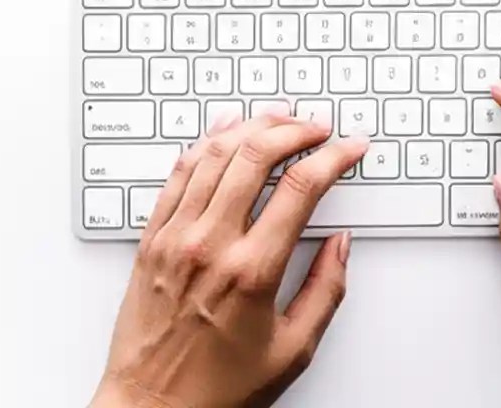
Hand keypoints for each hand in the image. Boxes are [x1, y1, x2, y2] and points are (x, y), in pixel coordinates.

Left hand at [91, 111, 368, 407]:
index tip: (350, 148)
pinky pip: (177, 175)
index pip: (301, 187)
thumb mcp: (292, 349)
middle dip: (294, 129)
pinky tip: (222, 134)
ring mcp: (175, 238)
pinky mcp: (150, 240)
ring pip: (214, 155)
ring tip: (278, 119)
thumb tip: (341, 245)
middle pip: (256, 155)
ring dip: (250, 127)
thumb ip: (325, 290)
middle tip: (317, 127)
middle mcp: (209, 245)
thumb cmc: (216, 390)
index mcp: (252, 271)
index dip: (334, 157)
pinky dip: (203, 145)